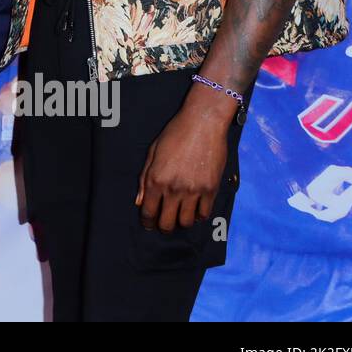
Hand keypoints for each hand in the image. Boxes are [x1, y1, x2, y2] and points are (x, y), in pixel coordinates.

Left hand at [136, 98, 230, 231]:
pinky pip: (205, 213)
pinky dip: (199, 215)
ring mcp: (194, 190)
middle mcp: (173, 188)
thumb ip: (144, 179)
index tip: (149, 225)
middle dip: (164, 227)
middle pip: (167, 223)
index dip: (147, 222)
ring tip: (180, 216)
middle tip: (164, 224)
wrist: (203, 123)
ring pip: (187, 222)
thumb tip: (140, 202)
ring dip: (182, 222)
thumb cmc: (174, 134)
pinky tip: (196, 210)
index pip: (148, 211)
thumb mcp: (152, 153)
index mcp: (156, 179)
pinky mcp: (211, 189)